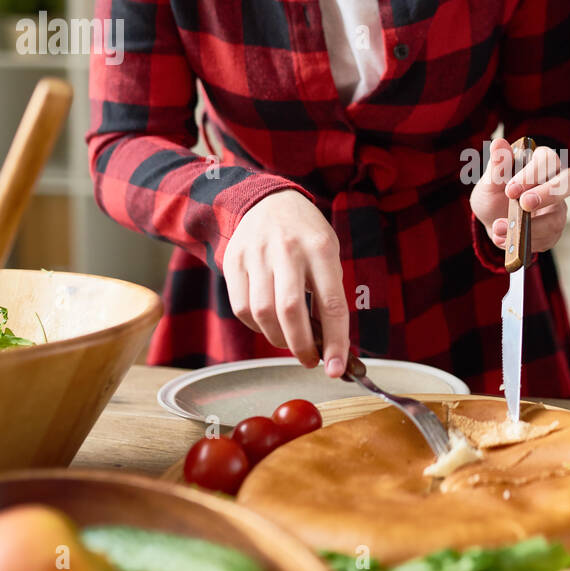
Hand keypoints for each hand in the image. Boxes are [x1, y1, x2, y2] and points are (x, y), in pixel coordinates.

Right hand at [221, 190, 349, 376]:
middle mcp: (287, 250)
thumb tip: (331, 345)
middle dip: (302, 346)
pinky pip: (242, 308)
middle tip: (310, 361)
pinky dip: (257, 326)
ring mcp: (256, 254)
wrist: (267, 200)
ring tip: (291, 341)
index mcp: (321, 248)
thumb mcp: (328, 253)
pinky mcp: (233, 261)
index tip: (336, 369)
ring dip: (278, 339)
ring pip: (263, 313)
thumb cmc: (305, 235)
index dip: (335, 342)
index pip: (331, 303)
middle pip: (290, 311)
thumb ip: (329, 294)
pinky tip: (269, 323)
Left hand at [470, 136, 569, 254]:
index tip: (510, 189)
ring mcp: (558, 208)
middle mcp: (556, 183)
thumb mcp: (488, 183)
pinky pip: (548, 238)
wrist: (492, 223)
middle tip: (524, 204)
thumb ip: (496, 167)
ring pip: (558, 217)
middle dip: (549, 193)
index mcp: (540, 163)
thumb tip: (499, 143)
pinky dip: (525, 241)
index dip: (533, 174)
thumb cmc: (494, 195)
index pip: (549, 160)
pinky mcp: (554, 230)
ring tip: (501, 228)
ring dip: (530, 226)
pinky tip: (506, 240)